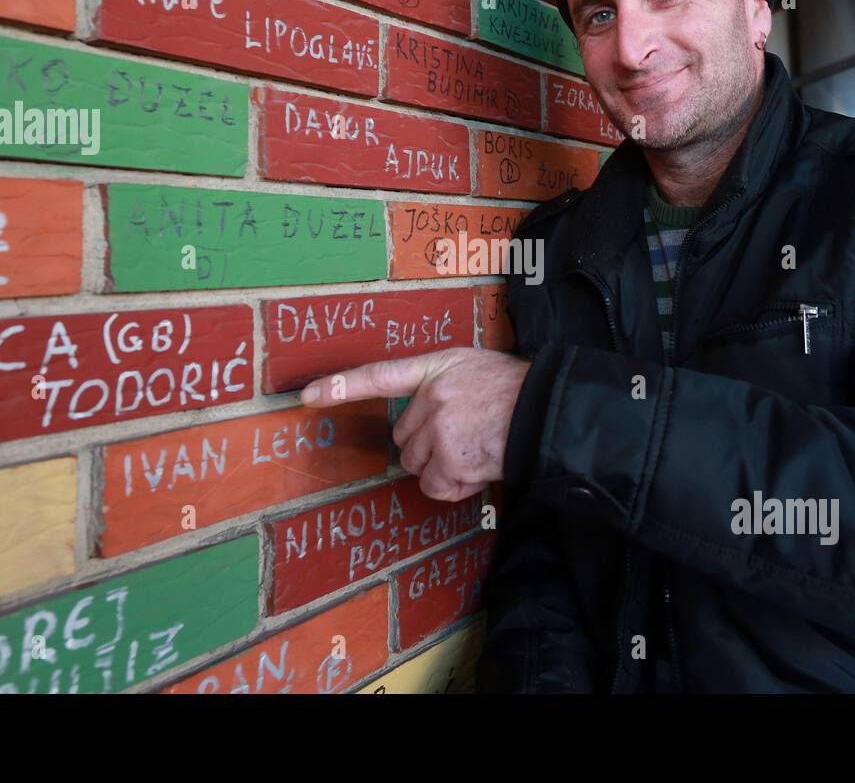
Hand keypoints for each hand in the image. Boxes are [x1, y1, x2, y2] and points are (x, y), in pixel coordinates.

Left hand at [299, 347, 530, 501]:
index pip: (380, 375)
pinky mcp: (449, 461)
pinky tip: (480, 470)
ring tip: (477, 451)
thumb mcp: (475, 369)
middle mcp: (431, 397)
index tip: (306, 397)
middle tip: (465, 439)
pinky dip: (457, 487)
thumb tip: (426, 421)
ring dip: (443, 468)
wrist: (548, 412)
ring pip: (418, 465)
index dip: (340, 386)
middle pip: (404, 438)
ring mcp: (438, 430)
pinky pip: (436, 487)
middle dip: (429, 446)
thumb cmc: (516, 393)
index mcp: (436, 368)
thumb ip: (444, 386)